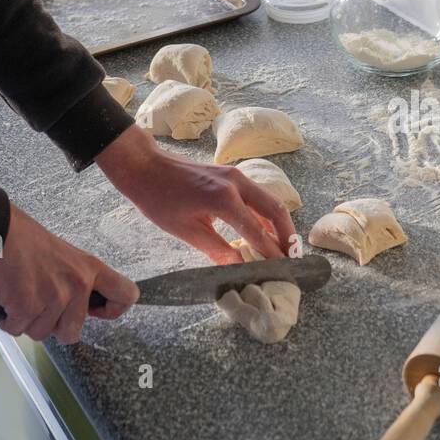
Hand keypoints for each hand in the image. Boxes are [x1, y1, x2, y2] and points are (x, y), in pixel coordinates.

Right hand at [0, 203, 138, 343]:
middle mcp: (77, 285)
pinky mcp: (28, 308)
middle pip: (73, 332)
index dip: (112, 309)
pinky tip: (7, 297)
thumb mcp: (63, 254)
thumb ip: (75, 279)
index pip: (125, 294)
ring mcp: (54, 298)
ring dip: (27, 320)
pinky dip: (8, 320)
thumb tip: (76, 305)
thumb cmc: (24, 239)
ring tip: (21, 292)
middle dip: (53, 325)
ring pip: (42, 333)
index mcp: (89, 268)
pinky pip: (18, 329)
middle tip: (39, 302)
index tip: (97, 310)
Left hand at [96, 124, 294, 263]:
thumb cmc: (159, 199)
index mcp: (224, 199)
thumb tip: (240, 268)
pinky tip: (264, 230)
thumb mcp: (187, 231)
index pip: (258, 232)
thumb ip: (218, 250)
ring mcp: (235, 174)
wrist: (145, 166)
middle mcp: (236, 182)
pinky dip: (266, 213)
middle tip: (293, 260)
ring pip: (269, 200)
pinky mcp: (231, 173)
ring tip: (284, 248)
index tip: (282, 272)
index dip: (271, 255)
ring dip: (280, 223)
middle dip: (287, 236)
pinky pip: (257, 194)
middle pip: (275, 210)